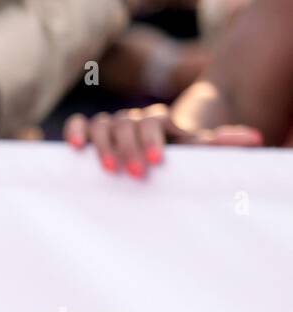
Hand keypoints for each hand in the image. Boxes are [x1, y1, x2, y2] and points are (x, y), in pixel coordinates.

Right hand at [64, 104, 261, 177]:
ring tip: (109, 170)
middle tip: (139, 174)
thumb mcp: (197, 149)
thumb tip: (254, 139)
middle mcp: (133, 119)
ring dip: (104, 145)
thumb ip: (220, 143)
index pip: (153, 122)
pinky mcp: (89, 134)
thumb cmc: (176, 156)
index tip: (157, 163)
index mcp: (159, 121)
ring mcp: (110, 125)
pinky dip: (75, 132)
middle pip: (127, 123)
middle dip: (131, 148)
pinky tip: (75, 149)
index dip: (153, 140)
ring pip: (102, 124)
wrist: (156, 151)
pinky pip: (79, 125)